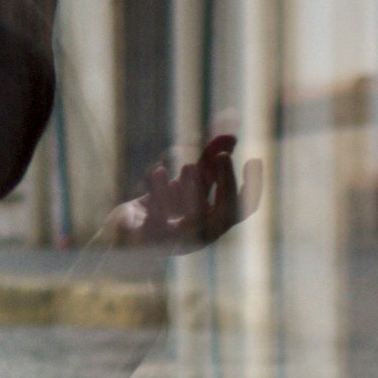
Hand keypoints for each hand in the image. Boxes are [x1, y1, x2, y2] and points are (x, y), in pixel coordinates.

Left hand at [107, 126, 250, 247]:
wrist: (123, 234)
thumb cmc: (159, 208)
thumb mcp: (186, 181)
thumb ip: (209, 162)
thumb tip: (232, 136)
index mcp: (213, 222)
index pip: (243, 209)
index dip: (254, 187)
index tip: (253, 160)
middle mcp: (200, 235)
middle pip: (226, 213)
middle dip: (227, 182)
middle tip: (222, 155)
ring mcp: (176, 241)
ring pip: (194, 218)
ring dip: (193, 185)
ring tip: (187, 166)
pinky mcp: (149, 239)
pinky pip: (159, 218)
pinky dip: (161, 190)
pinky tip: (159, 171)